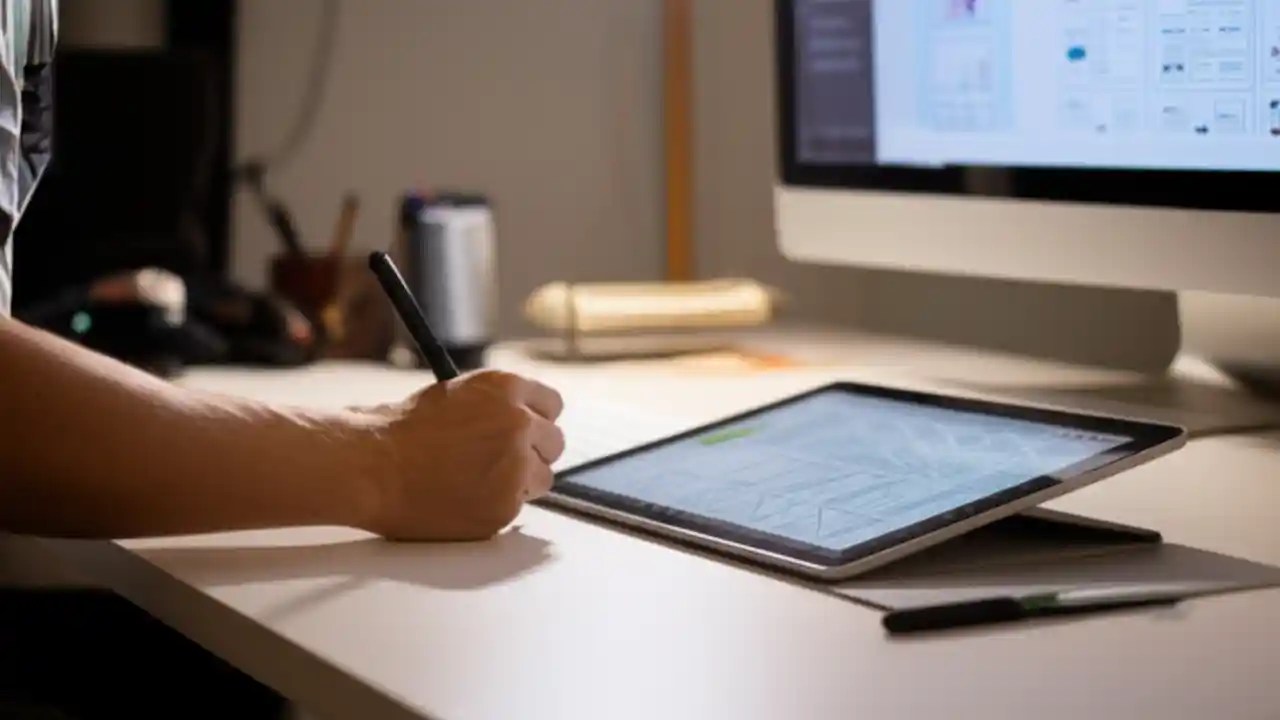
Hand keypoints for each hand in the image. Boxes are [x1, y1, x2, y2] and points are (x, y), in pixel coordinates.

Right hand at [359, 370, 564, 541]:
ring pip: (542, 478)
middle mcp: (520, 425)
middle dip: (533, 451)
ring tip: (478, 482)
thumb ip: (494, 405)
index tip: (526, 430)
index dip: (535, 419)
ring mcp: (516, 468)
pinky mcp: (505, 507)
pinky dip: (494, 506)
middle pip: (554, 443)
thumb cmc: (395, 431)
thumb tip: (519, 419)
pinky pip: (515, 508)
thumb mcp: (453, 395)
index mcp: (506, 389)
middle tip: (503, 461)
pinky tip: (462, 500)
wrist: (369, 468)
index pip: (551, 404)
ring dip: (520, 481)